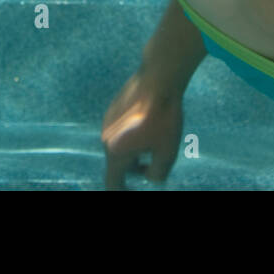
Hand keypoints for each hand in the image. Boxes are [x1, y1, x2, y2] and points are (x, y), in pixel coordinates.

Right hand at [101, 69, 184, 189]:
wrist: (158, 81)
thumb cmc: (164, 119)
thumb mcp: (167, 153)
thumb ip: (156, 174)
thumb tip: (149, 176)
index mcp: (116, 154)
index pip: (113, 184)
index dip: (122, 192)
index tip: (133, 192)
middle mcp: (106, 139)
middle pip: (118, 164)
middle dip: (134, 168)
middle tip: (155, 161)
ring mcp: (107, 121)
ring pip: (119, 145)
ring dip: (133, 150)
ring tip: (155, 138)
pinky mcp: (112, 108)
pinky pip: (120, 130)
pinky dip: (131, 134)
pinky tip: (149, 122)